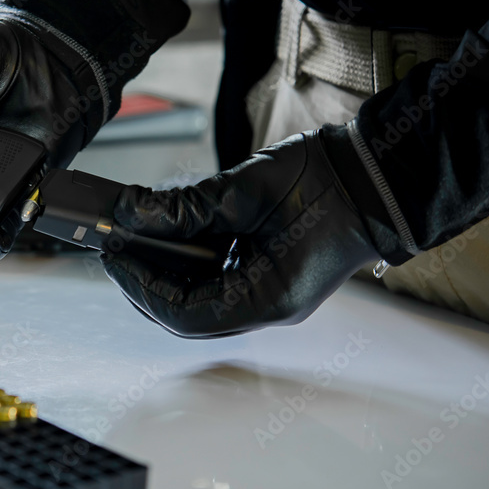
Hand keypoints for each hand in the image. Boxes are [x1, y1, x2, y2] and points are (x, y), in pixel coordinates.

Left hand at [101, 128, 381, 337]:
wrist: (375, 175)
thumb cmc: (326, 183)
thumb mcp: (246, 190)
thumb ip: (186, 207)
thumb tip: (132, 212)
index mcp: (267, 299)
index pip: (184, 314)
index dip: (140, 287)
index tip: (113, 256)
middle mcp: (265, 306)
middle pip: (185, 310)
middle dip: (145, 280)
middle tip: (115, 246)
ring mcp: (266, 293)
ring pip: (196, 296)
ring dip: (163, 270)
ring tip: (134, 237)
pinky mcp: (264, 275)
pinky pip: (213, 278)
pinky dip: (186, 260)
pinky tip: (167, 234)